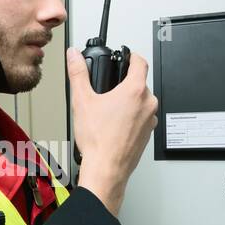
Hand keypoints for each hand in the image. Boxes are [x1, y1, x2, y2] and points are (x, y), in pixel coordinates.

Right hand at [67, 46, 157, 215]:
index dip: (132, 56)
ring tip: (110, 111)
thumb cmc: (98, 140)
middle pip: (140, 83)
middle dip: (125, 83)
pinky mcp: (148, 134)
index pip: (140, 62)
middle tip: (109, 90)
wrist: (106, 168)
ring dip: (130, 102)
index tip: (127, 57)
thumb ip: (78, 73)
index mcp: (135, 90)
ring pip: (142, 102)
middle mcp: (148, 104)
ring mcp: (150, 120)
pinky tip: (115, 126)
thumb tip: (74, 56)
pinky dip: (132, 118)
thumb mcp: (82, 101)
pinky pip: (142, 118)